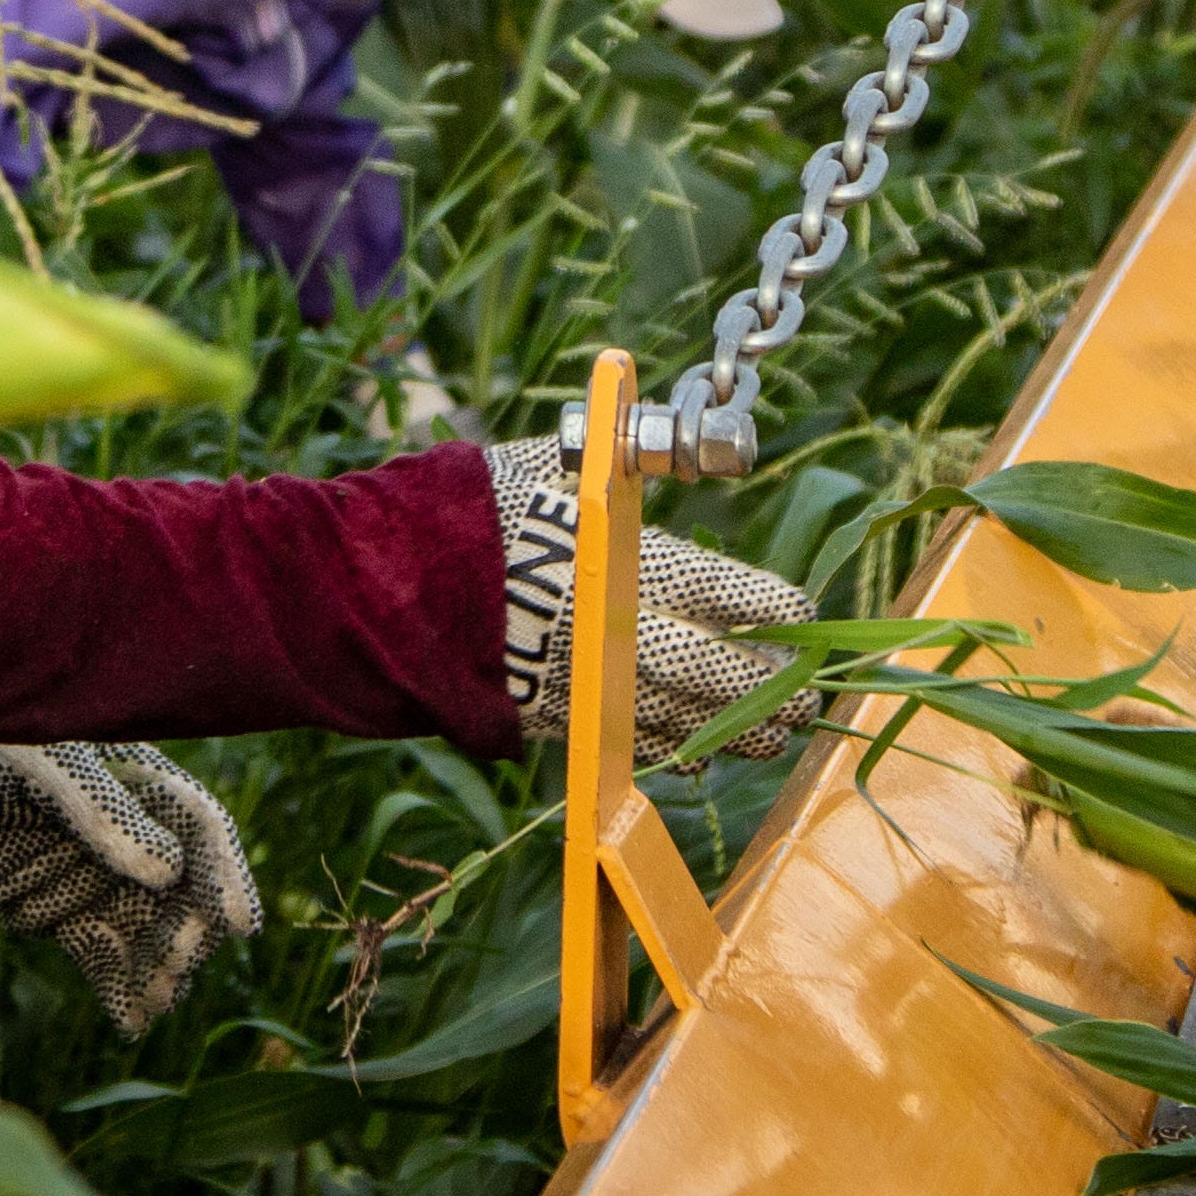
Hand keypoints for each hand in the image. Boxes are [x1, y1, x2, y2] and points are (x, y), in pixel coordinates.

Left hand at [0, 735, 261, 1032]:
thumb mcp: (38, 762)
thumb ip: (98, 812)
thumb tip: (164, 870)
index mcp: (133, 774)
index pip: (196, 825)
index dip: (223, 873)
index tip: (238, 923)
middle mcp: (121, 827)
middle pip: (176, 888)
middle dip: (181, 930)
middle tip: (176, 969)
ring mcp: (88, 870)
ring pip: (138, 928)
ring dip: (151, 967)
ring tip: (157, 1003)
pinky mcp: (53, 905)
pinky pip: (96, 951)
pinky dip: (112, 983)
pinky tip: (131, 1020)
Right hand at [489, 438, 817, 764]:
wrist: (387, 585)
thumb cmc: (477, 510)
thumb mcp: (558, 466)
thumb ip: (629, 466)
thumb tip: (701, 449)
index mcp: (617, 559)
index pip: (719, 591)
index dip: (770, 609)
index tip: (801, 616)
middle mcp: (611, 626)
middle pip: (714, 670)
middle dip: (771, 687)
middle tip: (809, 694)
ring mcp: (584, 680)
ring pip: (682, 719)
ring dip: (737, 730)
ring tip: (776, 732)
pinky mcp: (555, 718)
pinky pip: (631, 743)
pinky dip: (675, 746)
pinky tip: (704, 746)